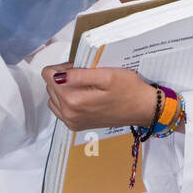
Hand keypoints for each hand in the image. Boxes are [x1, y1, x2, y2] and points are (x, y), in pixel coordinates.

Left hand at [42, 64, 168, 131]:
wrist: (143, 109)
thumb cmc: (129, 90)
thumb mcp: (107, 75)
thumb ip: (80, 75)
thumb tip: (56, 75)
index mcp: (73, 101)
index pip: (49, 76)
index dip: (63, 66)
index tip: (79, 67)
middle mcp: (68, 114)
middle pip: (50, 86)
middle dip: (63, 77)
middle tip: (85, 74)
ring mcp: (71, 122)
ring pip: (53, 97)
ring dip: (64, 88)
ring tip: (85, 85)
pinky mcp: (75, 125)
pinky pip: (60, 109)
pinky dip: (67, 100)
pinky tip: (83, 96)